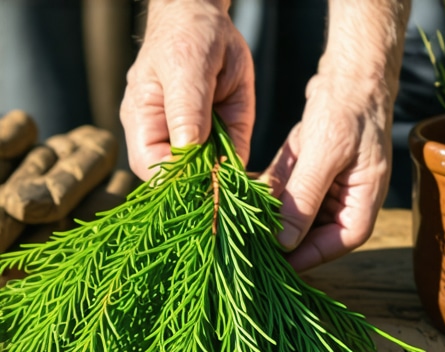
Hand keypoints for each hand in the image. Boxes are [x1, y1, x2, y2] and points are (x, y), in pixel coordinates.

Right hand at [120, 0, 254, 179]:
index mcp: (145, 123)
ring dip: (226, 181)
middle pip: (181, 179)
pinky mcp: (222, 136)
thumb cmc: (185, 35)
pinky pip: (231, 162)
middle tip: (226, 186)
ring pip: (209, 176)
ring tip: (238, 181)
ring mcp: (197, 139)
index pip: (153, 169)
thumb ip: (186, 110)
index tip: (204, 180)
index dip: (177, 181)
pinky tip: (245, 176)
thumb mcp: (186, 67)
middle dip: (204, 185)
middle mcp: (168, 138)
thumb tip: (187, 152)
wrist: (207, 18)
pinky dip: (240, 170)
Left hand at [260, 0, 409, 271]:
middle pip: (315, 233)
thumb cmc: (347, 109)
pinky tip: (248, 191)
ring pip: (296, 214)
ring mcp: (328, 188)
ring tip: (243, 219)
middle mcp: (346, 200)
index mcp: (363, 201)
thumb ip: (305, 198)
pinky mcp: (310, 174)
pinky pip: (288, 192)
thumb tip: (285, 241)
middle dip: (283, 236)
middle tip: (251, 242)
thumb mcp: (326, 153)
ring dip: (272, 214)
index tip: (277, 264)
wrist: (349, 74)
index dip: (308, 256)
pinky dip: (270, 192)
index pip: (339, 242)